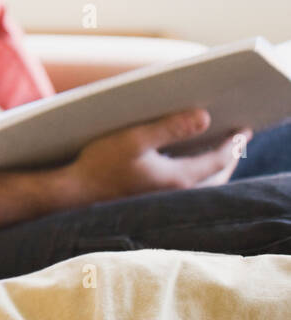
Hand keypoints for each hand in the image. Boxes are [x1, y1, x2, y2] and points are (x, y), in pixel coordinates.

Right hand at [66, 108, 250, 204]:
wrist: (75, 194)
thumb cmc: (100, 164)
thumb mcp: (133, 138)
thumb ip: (170, 127)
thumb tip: (205, 117)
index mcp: (179, 177)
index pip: (218, 160)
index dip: (233, 143)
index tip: (244, 129)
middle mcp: (178, 193)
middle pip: (218, 176)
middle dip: (230, 157)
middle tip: (237, 140)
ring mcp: (166, 200)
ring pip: (205, 186)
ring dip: (216, 169)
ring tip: (217, 152)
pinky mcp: (154, 201)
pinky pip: (190, 190)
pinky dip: (199, 177)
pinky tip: (188, 166)